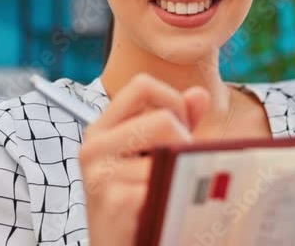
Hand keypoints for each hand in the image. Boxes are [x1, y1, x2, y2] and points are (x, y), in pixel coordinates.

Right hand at [79, 73, 209, 244]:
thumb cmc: (137, 207)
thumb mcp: (153, 158)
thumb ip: (177, 124)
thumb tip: (199, 94)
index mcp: (103, 129)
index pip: (142, 85)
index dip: (173, 101)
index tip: (179, 131)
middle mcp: (94, 146)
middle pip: (163, 118)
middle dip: (185, 142)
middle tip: (179, 169)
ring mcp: (101, 174)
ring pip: (168, 151)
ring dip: (183, 172)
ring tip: (173, 191)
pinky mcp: (113, 201)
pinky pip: (163, 182)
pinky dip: (174, 195)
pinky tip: (165, 209)